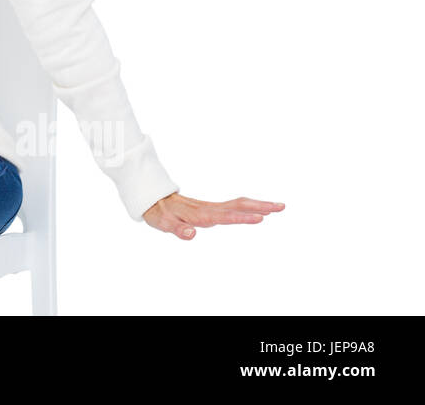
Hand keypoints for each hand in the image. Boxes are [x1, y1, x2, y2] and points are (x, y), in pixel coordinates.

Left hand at [143, 193, 283, 238]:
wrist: (153, 200)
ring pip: (238, 204)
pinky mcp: (212, 209)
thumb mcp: (164, 224)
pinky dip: (248, 206)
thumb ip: (178, 230)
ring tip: (278, 207)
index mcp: (201, 215)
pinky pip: (233, 206)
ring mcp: (212, 208)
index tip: (260, 218)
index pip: (225, 216)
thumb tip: (192, 235)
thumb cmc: (160, 214)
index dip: (242, 217)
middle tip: (281, 207)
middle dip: (260, 206)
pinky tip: (258, 210)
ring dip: (258, 204)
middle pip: (238, 205)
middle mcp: (209, 209)